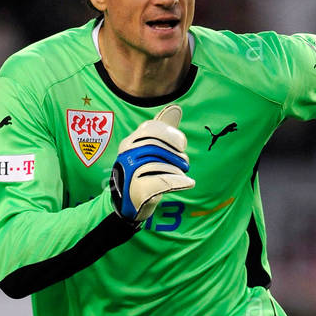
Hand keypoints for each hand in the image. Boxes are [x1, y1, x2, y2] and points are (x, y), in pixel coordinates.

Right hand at [110, 103, 194, 224]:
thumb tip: (176, 108)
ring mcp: (130, 174)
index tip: (181, 145)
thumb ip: (162, 131)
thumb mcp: (150, 151)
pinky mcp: (139, 191)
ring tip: (183, 175)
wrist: (130, 206)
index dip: (170, 134)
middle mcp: (126, 156)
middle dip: (176, 153)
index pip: (150, 129)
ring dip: (178, 170)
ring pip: (160, 164)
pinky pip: (163, 182)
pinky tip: (189, 183)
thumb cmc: (143, 176)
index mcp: (129, 143)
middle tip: (185, 163)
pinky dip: (179, 182)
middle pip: (155, 146)